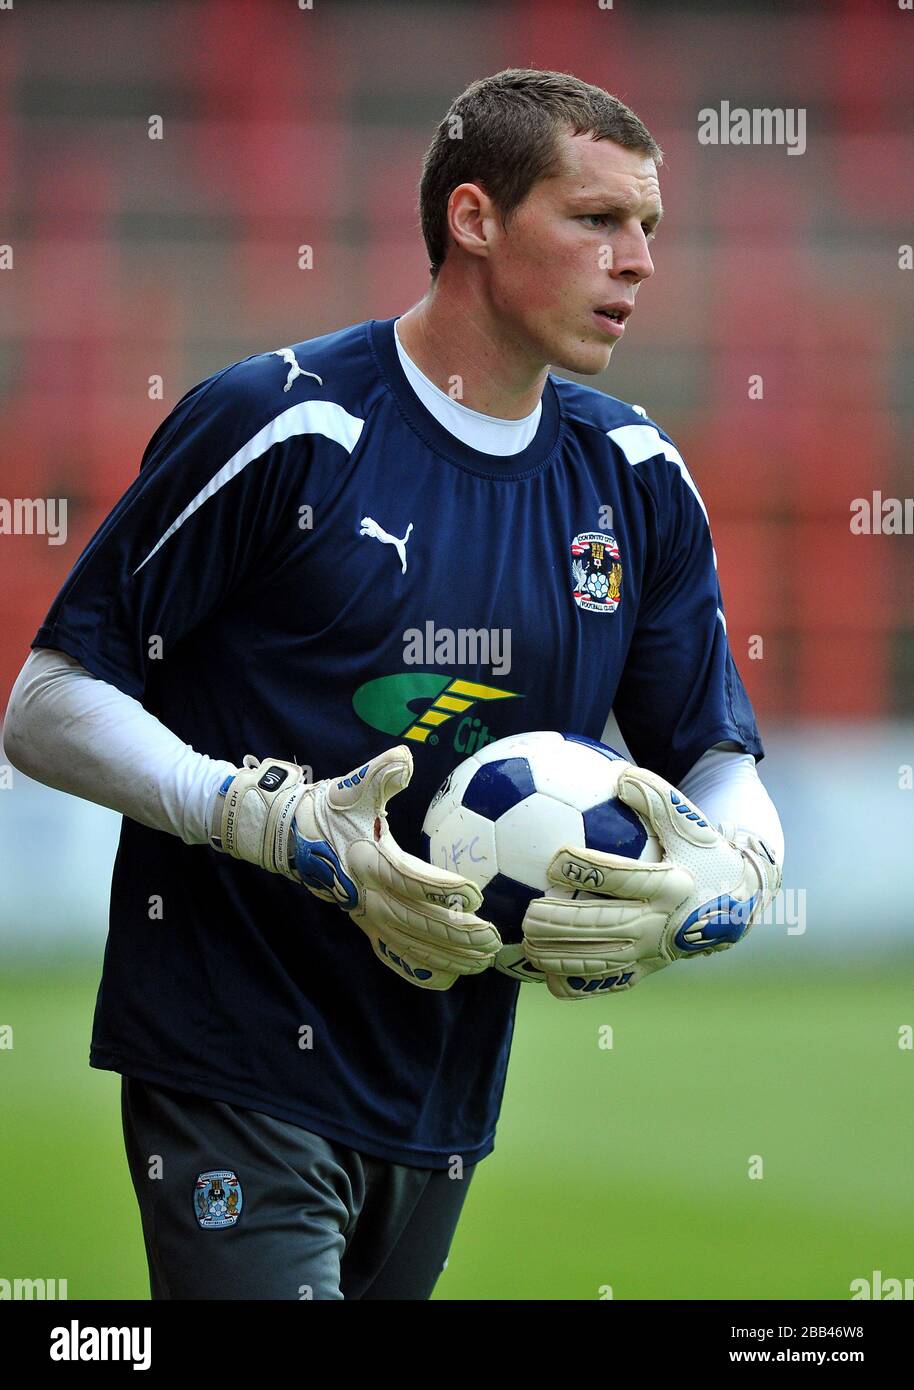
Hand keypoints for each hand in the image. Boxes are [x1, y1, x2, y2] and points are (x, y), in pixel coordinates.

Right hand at [210, 746, 501, 989]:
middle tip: (490, 938)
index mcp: (367, 860)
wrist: (290, 836)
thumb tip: (404, 759)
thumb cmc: (328, 808)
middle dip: (453, 933)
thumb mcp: (352, 786)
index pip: (408, 878)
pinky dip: (418, 969)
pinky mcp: (364, 924)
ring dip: (445, 955)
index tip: (475, 894)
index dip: (440, 889)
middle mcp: (365, 894)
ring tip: (481, 961)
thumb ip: (379, 773)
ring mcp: (364, 914)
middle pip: (414, 921)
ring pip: (408, 943)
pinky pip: (393, 953)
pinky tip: (446, 978)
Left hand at [518, 763, 781, 999]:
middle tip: (528, 913)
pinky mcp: (646, 971)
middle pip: (604, 924)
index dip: (588, 869)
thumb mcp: (689, 824)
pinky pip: (608, 983)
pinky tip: (548, 978)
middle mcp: (660, 922)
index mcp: (671, 884)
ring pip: (601, 959)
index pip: (623, 877)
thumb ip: (657, 798)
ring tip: (527, 944)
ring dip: (561, 954)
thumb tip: (619, 776)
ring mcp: (652, 952)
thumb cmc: (702, 855)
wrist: (734, 905)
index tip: (554, 860)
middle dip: (563, 921)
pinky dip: (577, 985)